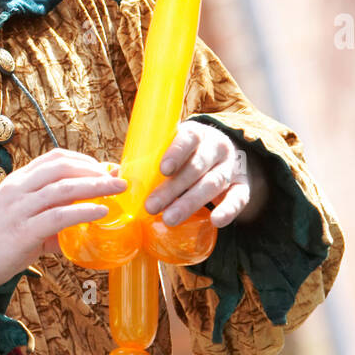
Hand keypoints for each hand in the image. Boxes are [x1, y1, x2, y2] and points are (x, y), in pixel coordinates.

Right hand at [0, 150, 126, 290]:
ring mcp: (20, 209)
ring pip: (63, 188)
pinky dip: (83, 211)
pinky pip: (58, 216)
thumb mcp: (20, 218)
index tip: (103, 169)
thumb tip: (78, 223)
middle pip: (62, 167)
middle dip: (95, 170)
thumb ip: (48, 217)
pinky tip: (100, 212)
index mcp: (18, 181)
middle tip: (117, 179)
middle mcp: (18, 189)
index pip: (54, 158)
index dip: (83, 160)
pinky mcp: (23, 232)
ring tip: (117, 191)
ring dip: (95, 187)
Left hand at [143, 121, 268, 228]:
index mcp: (197, 134)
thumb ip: (147, 160)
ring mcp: (231, 167)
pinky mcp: (242, 186)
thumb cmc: (185, 155)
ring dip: (190, 202)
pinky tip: (216, 221)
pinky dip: (228, 210)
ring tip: (169, 219)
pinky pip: (239, 198)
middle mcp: (217, 148)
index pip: (189, 138)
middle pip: (196, 167)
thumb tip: (113, 179)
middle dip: (173, 188)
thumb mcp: (171, 148)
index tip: (163, 169)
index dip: (176, 152)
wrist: (222, 156)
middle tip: (151, 206)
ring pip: (213, 183)